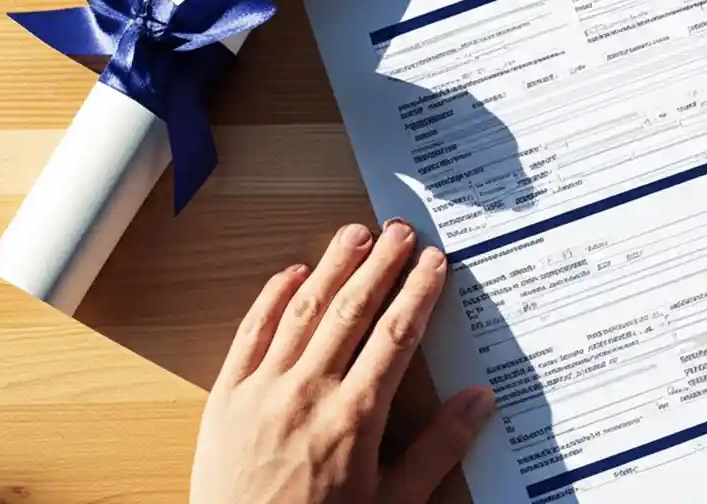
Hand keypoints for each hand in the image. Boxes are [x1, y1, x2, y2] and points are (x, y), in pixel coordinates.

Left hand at [190, 220, 495, 503]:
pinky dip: (271, 299)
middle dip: (380, 265)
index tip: (433, 261)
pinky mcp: (226, 397)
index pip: (396, 336)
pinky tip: (291, 274)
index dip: (418, 292)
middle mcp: (309, 393)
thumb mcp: (393, 502)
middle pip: (352, 311)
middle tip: (401, 230)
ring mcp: (263, 390)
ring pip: (302, 311)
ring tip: (355, 234)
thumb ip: (438, 448)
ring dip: (331, 267)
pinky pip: (250, 334)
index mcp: (356, 417)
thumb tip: (481, 400)